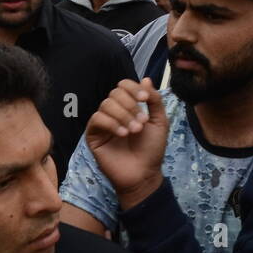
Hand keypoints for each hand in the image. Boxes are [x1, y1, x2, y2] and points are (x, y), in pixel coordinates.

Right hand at [84, 78, 168, 209]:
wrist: (144, 174)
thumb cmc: (152, 149)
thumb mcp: (159, 122)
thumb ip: (155, 100)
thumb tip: (146, 79)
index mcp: (128, 106)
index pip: (124, 86)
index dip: (134, 88)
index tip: (145, 99)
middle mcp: (114, 112)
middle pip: (114, 93)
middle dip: (130, 105)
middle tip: (141, 122)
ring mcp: (102, 123)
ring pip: (106, 104)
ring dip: (123, 115)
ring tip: (134, 131)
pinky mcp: (93, 135)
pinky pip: (96, 119)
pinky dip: (111, 123)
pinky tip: (122, 134)